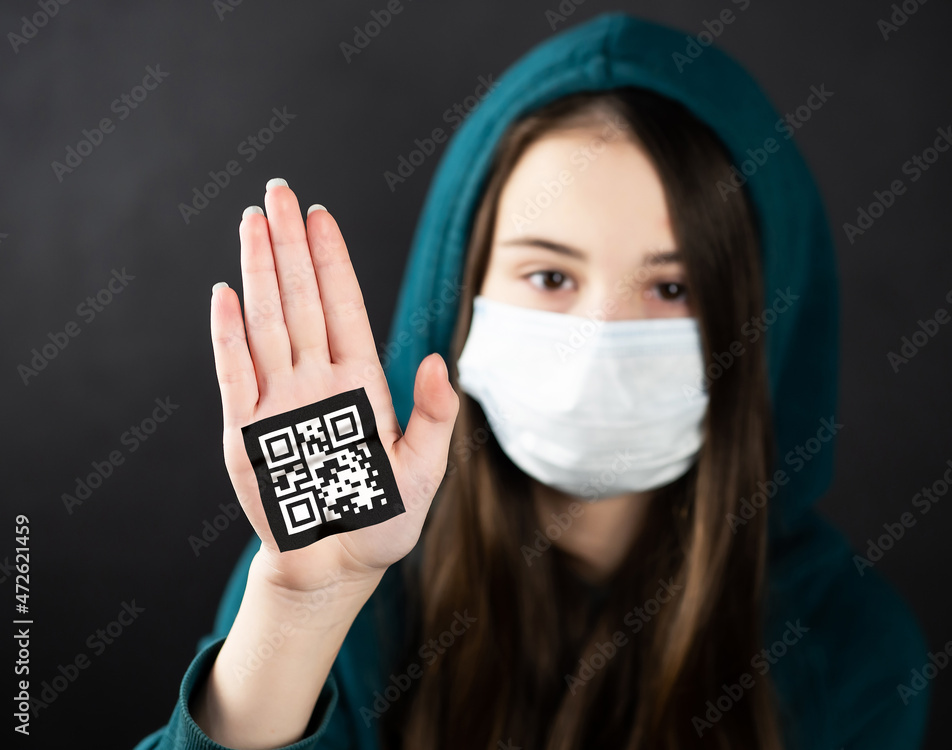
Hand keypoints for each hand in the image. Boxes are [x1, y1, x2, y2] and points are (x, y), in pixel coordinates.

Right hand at [210, 179, 458, 593]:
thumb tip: (436, 359)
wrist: (336, 566)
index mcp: (358, 381)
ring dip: (257, 272)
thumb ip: (434, 414)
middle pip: (300, 299)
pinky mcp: (245, 432)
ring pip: (266, 323)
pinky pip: (234, 374)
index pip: (343, 306)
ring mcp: (278, 401)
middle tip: (279, 192)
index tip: (321, 215)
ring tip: (252, 223)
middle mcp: (315, 380)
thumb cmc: (383, 518)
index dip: (332, 260)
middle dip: (289, 246)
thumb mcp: (426, 468)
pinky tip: (224, 293)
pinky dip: (228, 336)